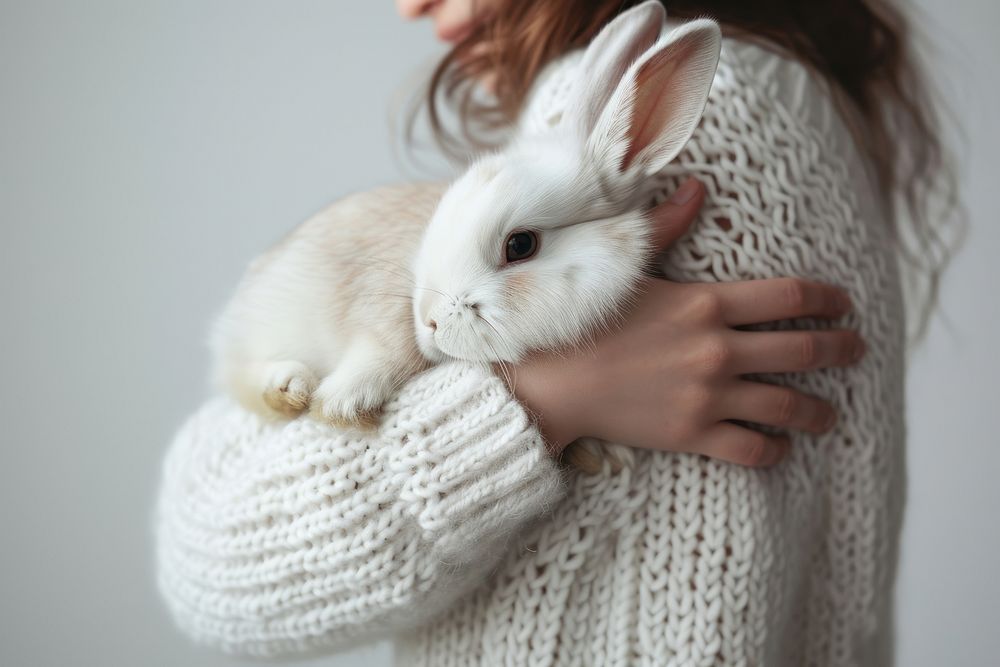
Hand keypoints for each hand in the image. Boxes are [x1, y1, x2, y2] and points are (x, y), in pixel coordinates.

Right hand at [505, 178, 863, 466]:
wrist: (550, 381)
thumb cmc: (583, 319)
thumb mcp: (624, 265)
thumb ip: (666, 225)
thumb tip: (697, 187)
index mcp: (707, 303)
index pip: (791, 297)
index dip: (828, 299)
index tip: (843, 303)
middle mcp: (717, 349)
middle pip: (804, 350)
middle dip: (841, 350)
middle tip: (856, 350)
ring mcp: (708, 395)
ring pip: (788, 406)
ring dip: (818, 411)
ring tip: (829, 415)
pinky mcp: (692, 434)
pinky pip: (752, 449)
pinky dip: (773, 449)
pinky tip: (779, 446)